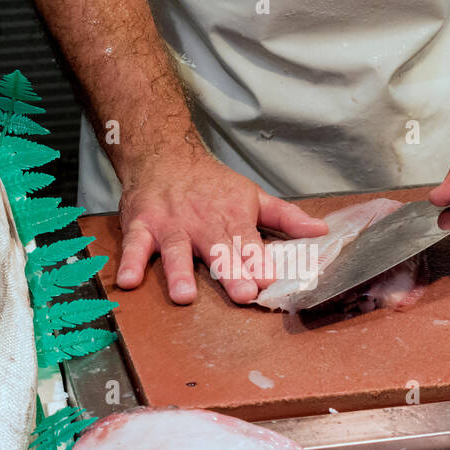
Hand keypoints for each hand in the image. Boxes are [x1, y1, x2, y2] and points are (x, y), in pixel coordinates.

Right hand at [115, 145, 328, 304]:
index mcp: (232, 216)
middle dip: (229, 272)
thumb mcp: (253, 196)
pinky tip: (129, 281)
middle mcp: (202, 221)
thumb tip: (320, 231)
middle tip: (241, 294)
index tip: (268, 281)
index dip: (258, 261)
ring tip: (183, 296)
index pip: (248, 242)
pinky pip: (135, 245)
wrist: (165, 154)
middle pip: (217, 249)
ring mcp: (171, 224)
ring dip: (178, 272)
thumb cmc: (211, 184)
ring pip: (176, 250)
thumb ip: (285, 218)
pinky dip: (130, 262)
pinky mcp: (142, 226)